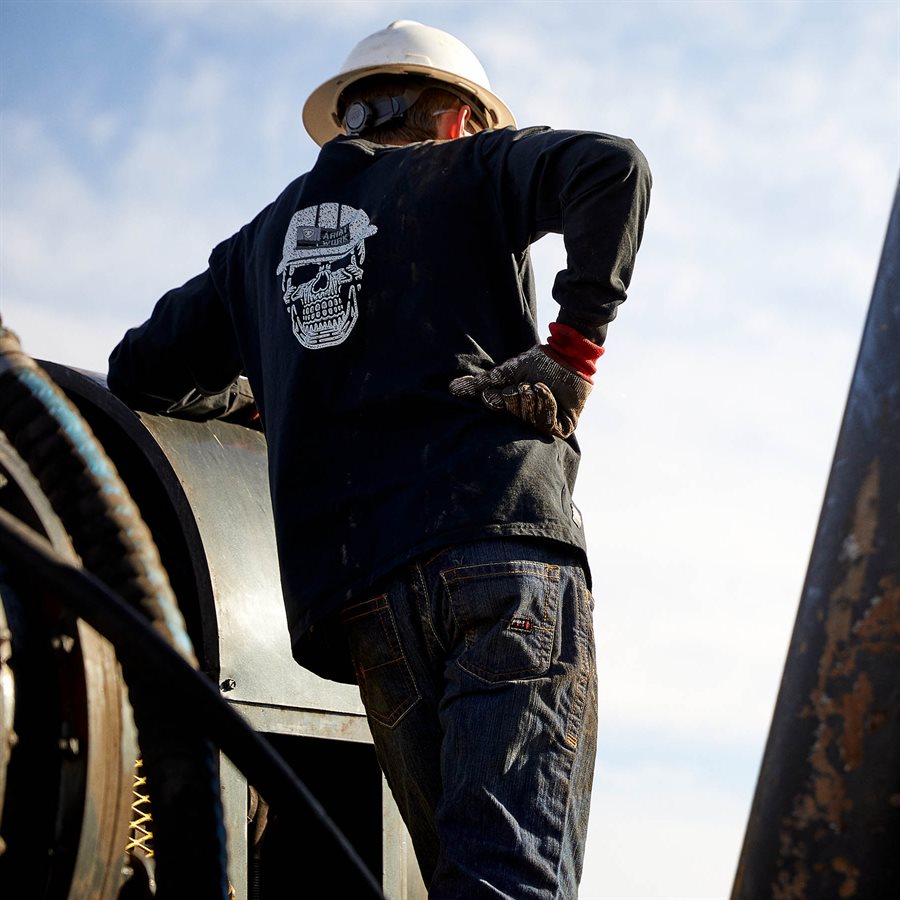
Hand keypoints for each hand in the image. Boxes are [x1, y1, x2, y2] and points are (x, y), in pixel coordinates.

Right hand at [449, 345, 591, 438]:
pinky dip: (545, 405)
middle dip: (517, 396)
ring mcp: (545, 423)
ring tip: (538, 385)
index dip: (497, 398)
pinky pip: (549, 425)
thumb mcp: (507, 372)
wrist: (569, 356)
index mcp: (511, 407)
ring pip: (530, 420)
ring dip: (532, 399)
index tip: (504, 387)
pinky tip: (546, 391)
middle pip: (513, 414)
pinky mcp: (563, 426)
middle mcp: (526, 418)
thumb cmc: (539, 363)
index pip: (496, 408)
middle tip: (526, 384)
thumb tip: (453, 388)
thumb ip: (482, 383)